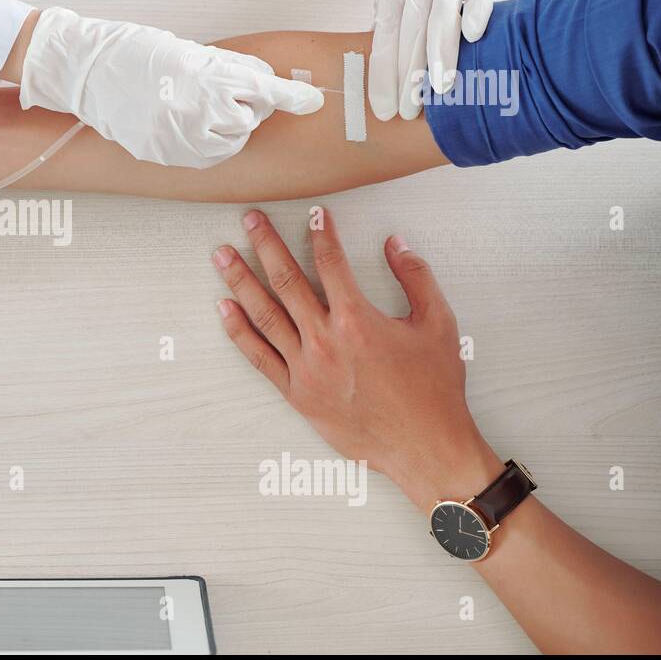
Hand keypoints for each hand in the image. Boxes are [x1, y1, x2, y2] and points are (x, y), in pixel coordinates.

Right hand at [18, 7, 323, 167]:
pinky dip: (208, 143)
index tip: (314, 101)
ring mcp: (177, 138)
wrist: (86, 72)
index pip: (264, 90)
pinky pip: (203, 156)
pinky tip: (193, 125)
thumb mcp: (189, 51)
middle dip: (248, 105)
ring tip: (206, 106)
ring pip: (229, 142)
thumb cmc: (136, 51)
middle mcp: (195, 112)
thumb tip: (265, 82)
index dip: (291, 96)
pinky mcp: (163, 154)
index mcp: (205, 78)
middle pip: (249, 118)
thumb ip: (229, 69)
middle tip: (226, 89)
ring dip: (229, 127)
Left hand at [212, 208, 501, 502]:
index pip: (330, 263)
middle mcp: (325, 340)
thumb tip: (396, 244)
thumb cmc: (434, 388)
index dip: (321, 233)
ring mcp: (306, 368)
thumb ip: (417, 279)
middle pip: (286, 280)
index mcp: (358, 320)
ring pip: (264, 314)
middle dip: (265, 244)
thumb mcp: (439, 325)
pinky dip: (239, 331)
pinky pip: (259, 357)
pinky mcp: (297, 393)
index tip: (313, 213)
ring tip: (222, 254)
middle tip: (249, 218)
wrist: (424, 446)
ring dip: (240, 280)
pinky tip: (224, 308)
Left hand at [367, 0, 500, 120]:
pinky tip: (473, 37)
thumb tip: (386, 65)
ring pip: (442, 14)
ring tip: (440, 89)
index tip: (384, 110)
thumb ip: (389, 16)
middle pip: (411, 34)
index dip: (384, 77)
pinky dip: (475, 9)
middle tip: (410, 111)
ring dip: (441, 54)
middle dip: (409, 77)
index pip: (384, 41)